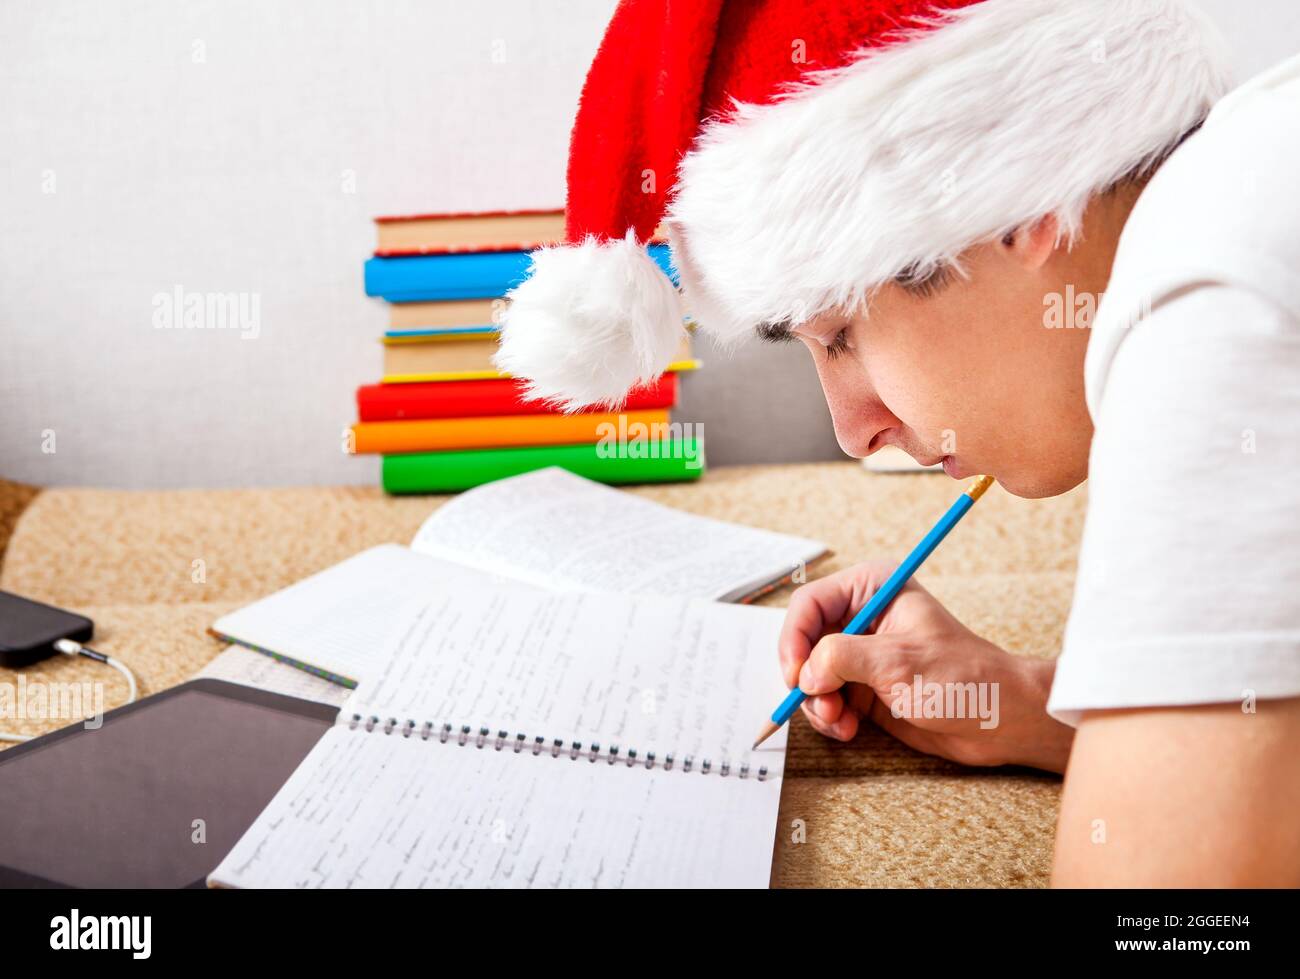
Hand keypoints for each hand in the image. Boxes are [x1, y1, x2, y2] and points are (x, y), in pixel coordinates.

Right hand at [779, 562, 1073, 772]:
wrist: (1000, 720)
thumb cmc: (964, 678)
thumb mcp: (898, 662)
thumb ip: (841, 658)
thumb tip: (804, 673)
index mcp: (872, 589)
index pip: (809, 604)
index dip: (794, 639)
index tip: (795, 674)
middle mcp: (861, 617)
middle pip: (804, 641)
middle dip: (806, 678)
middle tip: (821, 704)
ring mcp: (861, 654)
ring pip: (810, 675)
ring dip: (817, 702)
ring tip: (840, 721)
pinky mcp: (863, 686)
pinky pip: (824, 698)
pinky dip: (828, 716)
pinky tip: (848, 728)